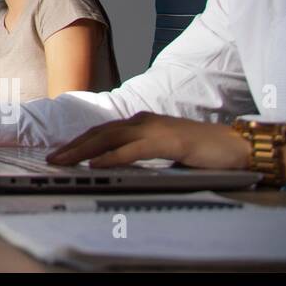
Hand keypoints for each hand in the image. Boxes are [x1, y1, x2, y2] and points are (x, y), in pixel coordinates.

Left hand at [46, 113, 251, 169]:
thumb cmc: (199, 149)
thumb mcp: (162, 149)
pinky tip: (96, 165)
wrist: (234, 145)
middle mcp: (141, 121)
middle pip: (98, 133)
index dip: (77, 142)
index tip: (58, 153)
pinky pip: (132, 150)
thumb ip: (139, 151)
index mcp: (139, 122)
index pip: (100, 132)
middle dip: (72, 146)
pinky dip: (111, 157)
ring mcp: (153, 129)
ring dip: (83, 151)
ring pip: (108, 139)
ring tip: (63, 162)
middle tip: (51, 159)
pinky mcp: (167, 141)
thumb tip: (111, 163)